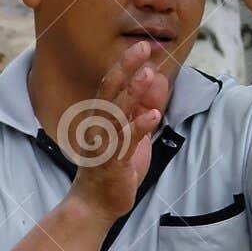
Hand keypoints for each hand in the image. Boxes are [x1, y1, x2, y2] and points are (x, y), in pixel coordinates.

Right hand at [68, 40, 169, 222]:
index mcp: (102, 116)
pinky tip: (154, 116)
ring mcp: (104, 143)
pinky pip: (125, 142)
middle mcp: (99, 125)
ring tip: (149, 74)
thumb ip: (143, 108)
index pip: (112, 84)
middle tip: (143, 47)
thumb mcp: (132, 133)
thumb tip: (156, 81)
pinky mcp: (112, 163)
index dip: (126, 64)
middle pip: (110, 90)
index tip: (142, 46)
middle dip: (127, 67)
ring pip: (117, 112)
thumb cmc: (114, 167)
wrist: (95, 204)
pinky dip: (138, 127)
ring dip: (133, 92)